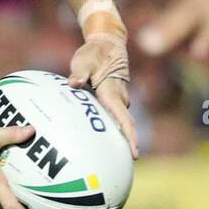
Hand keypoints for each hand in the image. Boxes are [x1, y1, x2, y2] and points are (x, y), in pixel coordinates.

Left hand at [68, 32, 137, 157]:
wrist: (106, 43)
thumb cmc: (94, 53)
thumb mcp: (84, 61)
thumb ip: (79, 73)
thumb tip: (73, 83)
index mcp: (112, 93)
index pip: (124, 120)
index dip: (130, 137)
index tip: (134, 153)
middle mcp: (119, 98)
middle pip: (125, 126)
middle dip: (127, 144)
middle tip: (125, 165)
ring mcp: (118, 98)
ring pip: (120, 121)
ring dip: (120, 137)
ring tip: (116, 158)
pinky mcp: (112, 98)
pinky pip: (113, 115)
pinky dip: (112, 127)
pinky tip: (102, 139)